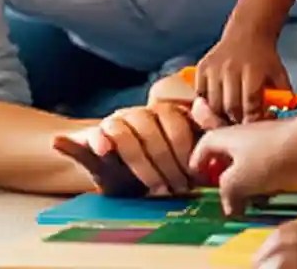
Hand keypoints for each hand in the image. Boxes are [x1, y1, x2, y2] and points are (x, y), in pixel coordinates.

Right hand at [56, 102, 198, 195]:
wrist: (116, 176)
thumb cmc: (157, 169)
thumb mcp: (183, 159)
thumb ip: (201, 138)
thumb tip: (206, 107)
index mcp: (162, 116)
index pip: (175, 122)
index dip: (185, 151)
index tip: (194, 178)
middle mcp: (138, 115)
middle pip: (150, 129)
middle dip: (166, 162)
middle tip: (177, 189)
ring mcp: (114, 124)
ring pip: (123, 132)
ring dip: (140, 162)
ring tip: (153, 186)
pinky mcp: (91, 138)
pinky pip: (92, 134)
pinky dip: (97, 140)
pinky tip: (104, 150)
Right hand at [190, 120, 296, 213]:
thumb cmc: (271, 157)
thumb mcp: (237, 181)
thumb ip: (227, 193)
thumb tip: (228, 205)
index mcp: (225, 137)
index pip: (203, 147)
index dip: (198, 163)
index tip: (197, 178)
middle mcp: (243, 136)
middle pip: (226, 156)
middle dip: (224, 178)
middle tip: (223, 196)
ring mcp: (264, 143)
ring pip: (248, 165)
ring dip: (246, 184)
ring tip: (247, 202)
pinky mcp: (283, 152)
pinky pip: (268, 169)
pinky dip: (265, 183)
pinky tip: (269, 195)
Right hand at [194, 32, 291, 123]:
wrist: (247, 33)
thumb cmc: (264, 58)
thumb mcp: (279, 75)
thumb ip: (282, 98)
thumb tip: (278, 120)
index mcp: (253, 71)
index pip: (250, 104)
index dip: (252, 120)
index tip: (253, 128)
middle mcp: (231, 69)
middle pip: (230, 107)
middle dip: (236, 121)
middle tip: (240, 125)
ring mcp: (215, 69)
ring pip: (213, 104)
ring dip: (220, 115)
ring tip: (228, 117)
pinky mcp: (202, 68)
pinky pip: (200, 95)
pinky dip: (206, 103)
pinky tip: (217, 104)